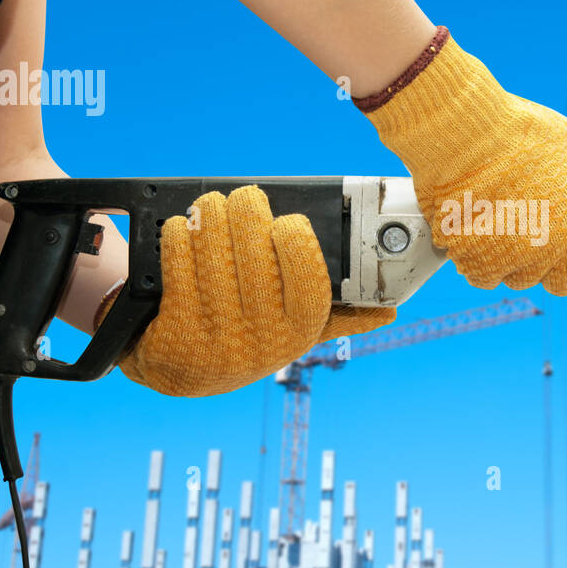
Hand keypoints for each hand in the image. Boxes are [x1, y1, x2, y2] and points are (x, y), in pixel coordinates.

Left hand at [97, 185, 393, 396]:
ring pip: (213, 245)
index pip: (309, 273)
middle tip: (243, 199)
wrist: (182, 368)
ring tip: (210, 207)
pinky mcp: (176, 328)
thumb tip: (390, 311)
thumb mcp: (292, 329)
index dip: (296, 237)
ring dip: (208, 214)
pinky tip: (182, 231)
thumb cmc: (246, 332)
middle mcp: (262, 339)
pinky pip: (179, 260)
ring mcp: (217, 335)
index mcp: (299, 330)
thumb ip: (337, 315)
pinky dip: (179, 235)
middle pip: (255, 246)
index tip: (287, 222)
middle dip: (246, 209)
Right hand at [359, 29, 566, 297]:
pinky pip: (487, 276)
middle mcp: (554, 248)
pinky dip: (485, 260)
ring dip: (521, 260)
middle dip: (561, 263)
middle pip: (566, 282)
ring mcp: (513, 259)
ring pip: (524, 279)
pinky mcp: (475, 261)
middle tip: (547, 230)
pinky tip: (482, 228)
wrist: (457, 132)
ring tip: (508, 219)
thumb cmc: (516, 132)